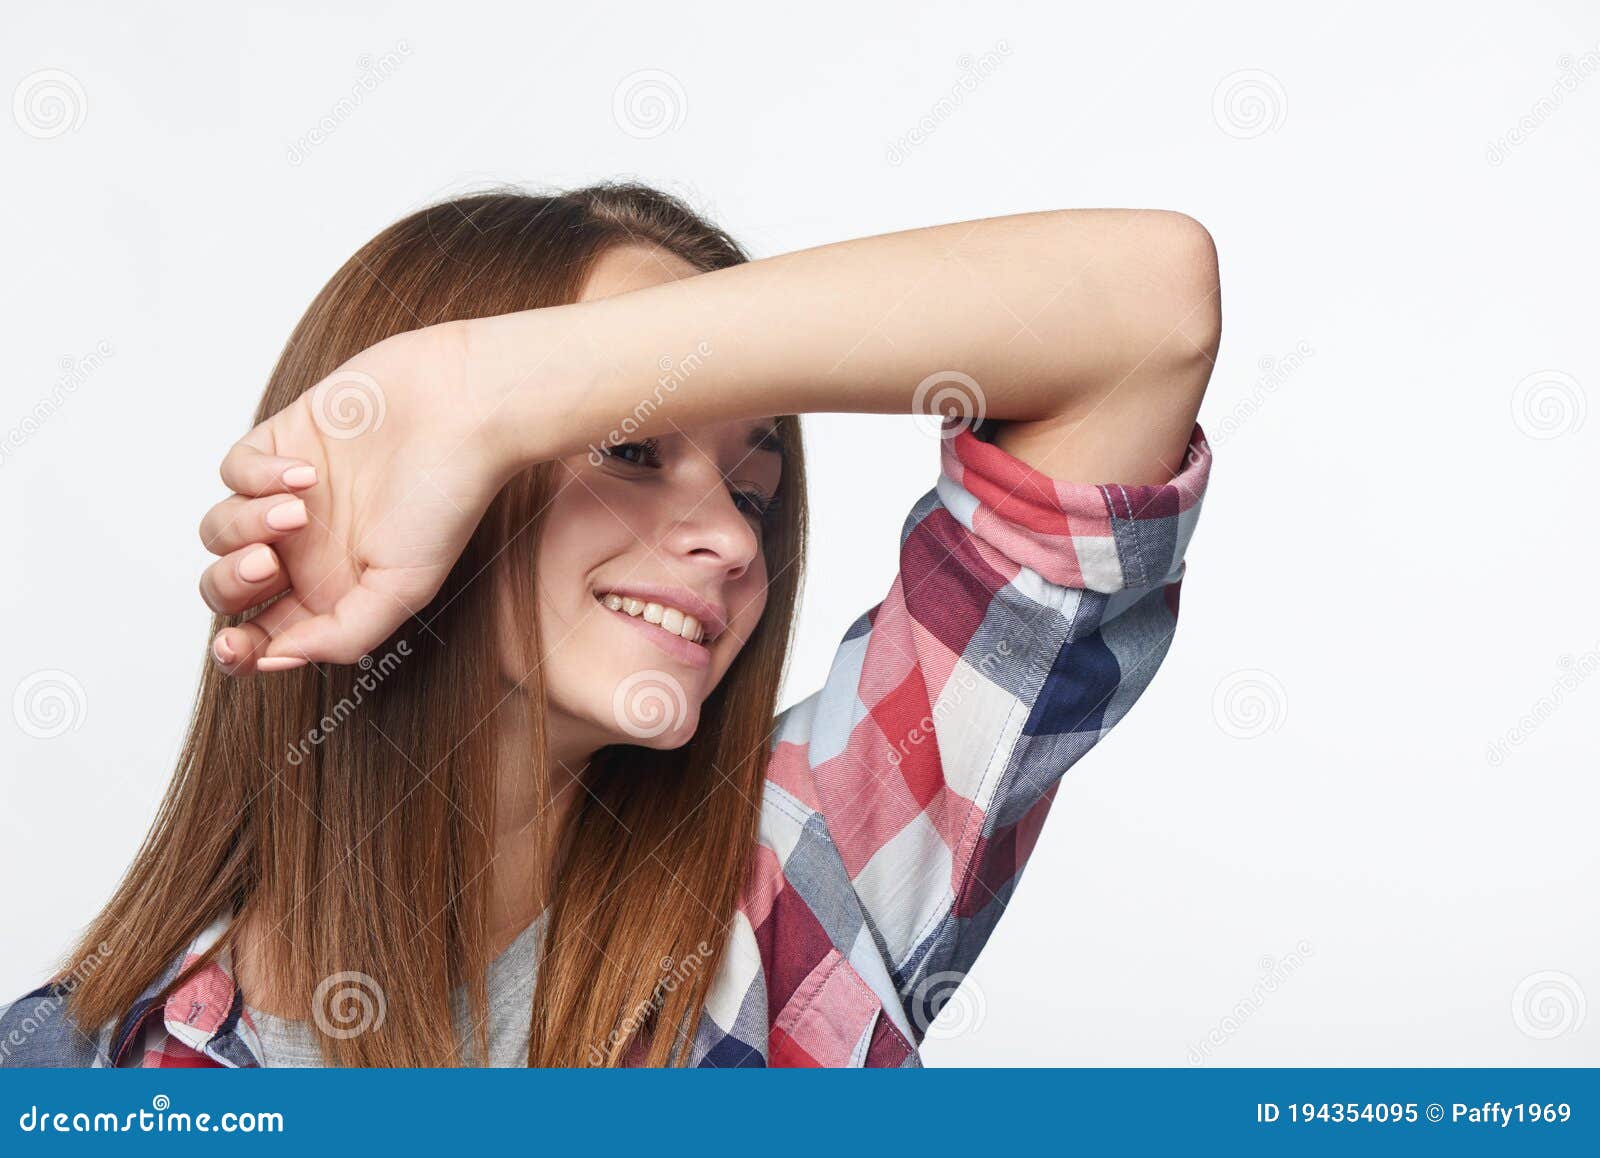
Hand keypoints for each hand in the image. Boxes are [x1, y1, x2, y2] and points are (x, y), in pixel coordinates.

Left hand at [199, 319, 522, 673]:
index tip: (237, 646)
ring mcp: (287, 498)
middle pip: (227, 587)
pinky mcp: (279, 444)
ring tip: (298, 510)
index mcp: (333, 591)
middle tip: (270, 563)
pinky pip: (233, 471)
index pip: (264, 634)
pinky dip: (256, 477)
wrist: (458, 411)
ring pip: (219, 531)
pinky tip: (305, 472)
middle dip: (232, 583)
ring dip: (245, 527)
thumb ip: (342, 634)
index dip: (237, 650)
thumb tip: (279, 654)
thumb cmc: (444, 499)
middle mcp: (306, 549)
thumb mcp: (404, 588)